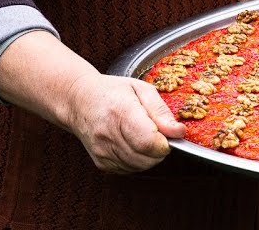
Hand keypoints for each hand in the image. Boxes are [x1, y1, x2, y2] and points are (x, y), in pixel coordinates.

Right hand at [62, 72, 186, 172]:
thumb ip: (161, 111)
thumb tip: (178, 132)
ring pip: (140, 166)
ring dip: (150, 156)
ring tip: (144, 136)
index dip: (166, 141)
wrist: (79, 101)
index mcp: (120, 112)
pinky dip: (138, 160)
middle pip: (146, 157)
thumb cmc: (112, 92)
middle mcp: (108, 135)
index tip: (172, 133)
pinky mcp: (101, 163)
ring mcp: (102, 151)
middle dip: (160, 149)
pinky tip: (133, 144)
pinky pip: (129, 169)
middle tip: (159, 133)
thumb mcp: (141, 89)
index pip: (148, 141)